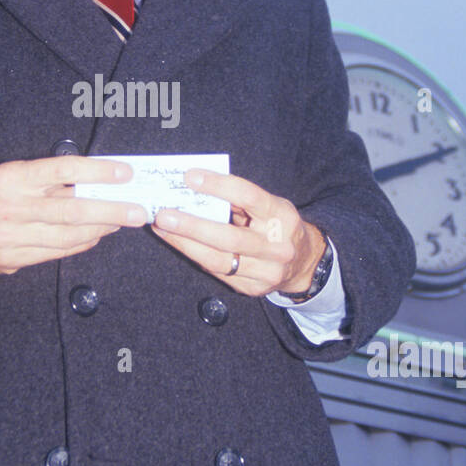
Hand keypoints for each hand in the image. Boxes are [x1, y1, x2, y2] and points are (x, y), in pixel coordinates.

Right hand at [0, 156, 146, 274]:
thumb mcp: (13, 174)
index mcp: (12, 177)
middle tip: (137, 210)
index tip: (125, 173)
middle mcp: (10, 207)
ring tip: (120, 222)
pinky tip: (96, 236)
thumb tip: (96, 178)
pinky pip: (56, 252)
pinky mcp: (12, 259)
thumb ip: (49, 178)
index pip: (62, 170)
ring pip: (68, 236)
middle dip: (111, 210)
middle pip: (71, 210)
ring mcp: (10, 237)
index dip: (97, 171)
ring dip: (100, 229)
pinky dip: (81, 244)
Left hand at [151, 168, 325, 297]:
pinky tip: (176, 242)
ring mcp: (266, 272)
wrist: (303, 263)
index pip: (249, 197)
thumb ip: (239, 198)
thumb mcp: (268, 205)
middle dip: (192, 226)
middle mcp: (277, 247)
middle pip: (230, 238)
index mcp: (281, 216)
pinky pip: (217, 271)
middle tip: (164, 214)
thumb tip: (195, 185)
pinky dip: (193, 255)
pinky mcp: (252, 288)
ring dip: (185, 244)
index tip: (190, 177)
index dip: (218, 186)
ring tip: (162, 228)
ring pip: (218, 260)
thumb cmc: (276, 225)